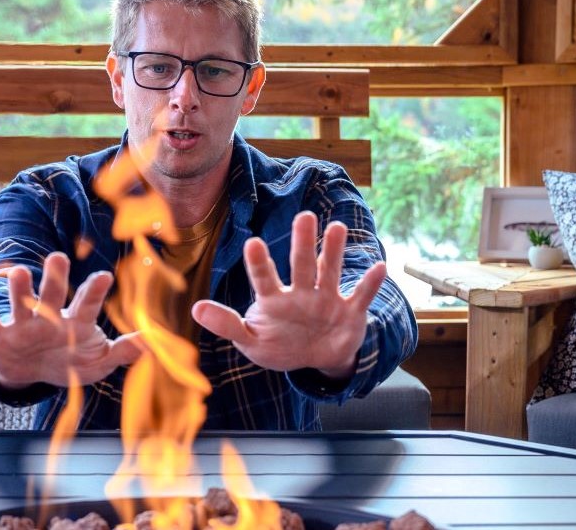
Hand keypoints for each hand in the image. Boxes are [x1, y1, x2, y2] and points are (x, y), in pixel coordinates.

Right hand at [0, 252, 142, 388]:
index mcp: (75, 323)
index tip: (104, 277)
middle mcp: (48, 318)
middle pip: (53, 295)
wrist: (29, 374)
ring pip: (20, 303)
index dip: (95, 292)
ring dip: (19, 289)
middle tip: (58, 258)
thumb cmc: (68, 361)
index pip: (86, 305)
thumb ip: (123, 352)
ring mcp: (23, 326)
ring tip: (19, 272)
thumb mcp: (97, 363)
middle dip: (55, 278)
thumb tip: (154, 343)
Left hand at [192, 211, 386, 379]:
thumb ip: (228, 324)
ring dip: (332, 251)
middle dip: (302, 242)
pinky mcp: (350, 311)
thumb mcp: (251, 341)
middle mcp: (301, 292)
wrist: (316, 360)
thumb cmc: (279, 345)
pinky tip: (380, 267)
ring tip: (337, 228)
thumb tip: (196, 308)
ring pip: (329, 271)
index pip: (264, 278)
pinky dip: (370, 284)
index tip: (254, 243)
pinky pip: (361, 295)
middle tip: (304, 216)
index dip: (259, 263)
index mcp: (274, 299)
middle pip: (300, 264)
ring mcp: (327, 299)